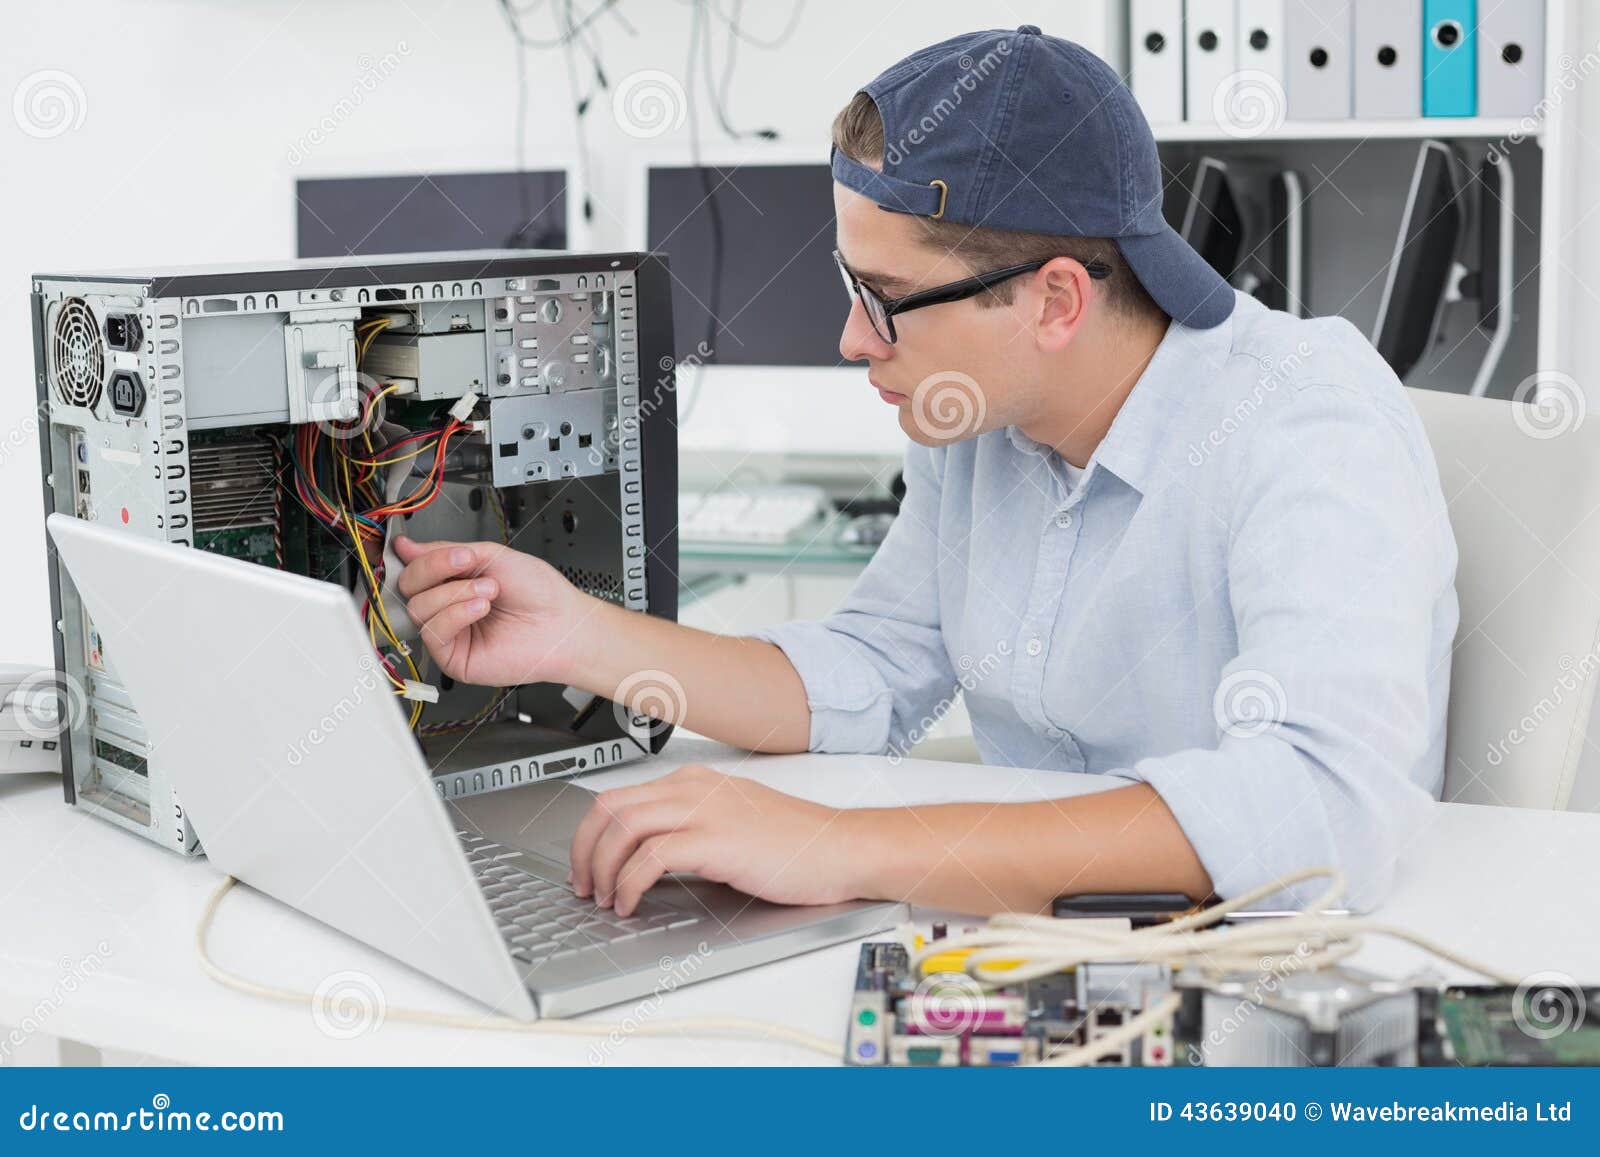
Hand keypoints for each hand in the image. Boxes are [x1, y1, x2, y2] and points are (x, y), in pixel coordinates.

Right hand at [393, 535, 594, 687]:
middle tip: (467, 564)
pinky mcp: (453, 657)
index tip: (453, 552)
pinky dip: (455, 614)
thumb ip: (445, 551)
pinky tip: (480, 608)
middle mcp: (447, 607)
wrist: (562, 623)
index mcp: (453, 581)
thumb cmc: (538, 593)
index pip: (415, 568)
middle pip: (409, 587)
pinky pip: (433, 633)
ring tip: (488, 591)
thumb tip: (406, 547)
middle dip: (435, 569)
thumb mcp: (490, 556)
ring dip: (453, 593)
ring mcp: (450, 633)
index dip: (426, 557)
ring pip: (418, 608)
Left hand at [569, 764, 868, 914]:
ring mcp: (704, 811)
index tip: (585, 864)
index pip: (620, 797)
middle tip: (583, 884)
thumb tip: (646, 860)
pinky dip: (628, 884)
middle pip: (610, 808)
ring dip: (601, 868)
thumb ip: (691, 830)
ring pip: (623, 828)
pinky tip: (630, 903)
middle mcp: (694, 789)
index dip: (590, 834)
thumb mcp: (733, 823)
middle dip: (584, 849)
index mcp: (695, 782)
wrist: (840, 848)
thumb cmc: (796, 843)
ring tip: (603, 898)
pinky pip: (649, 858)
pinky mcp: (715, 841)